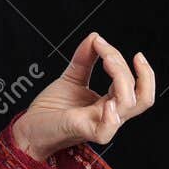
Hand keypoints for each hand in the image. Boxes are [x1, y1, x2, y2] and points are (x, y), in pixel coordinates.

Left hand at [12, 32, 154, 160]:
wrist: (28, 128)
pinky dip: (111, 117)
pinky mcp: (84, 132)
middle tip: (106, 51)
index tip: (100, 42)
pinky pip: (107, 130)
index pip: (133, 83)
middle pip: (140, 94)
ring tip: (105, 61)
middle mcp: (110, 114)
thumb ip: (84, 60)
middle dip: (127, 68)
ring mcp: (99, 124)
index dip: (121, 60)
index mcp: (111, 102)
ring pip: (130, 105)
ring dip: (122, 79)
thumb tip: (94, 36)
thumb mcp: (70, 79)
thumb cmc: (50, 110)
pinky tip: (107, 103)